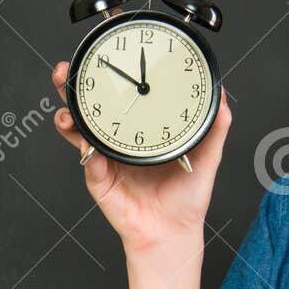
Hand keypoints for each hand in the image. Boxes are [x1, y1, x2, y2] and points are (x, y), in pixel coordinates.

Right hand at [50, 60, 230, 255]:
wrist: (173, 232)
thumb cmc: (186, 199)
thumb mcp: (207, 157)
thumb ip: (215, 126)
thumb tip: (222, 95)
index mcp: (140, 130)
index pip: (121, 97)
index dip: (109, 78)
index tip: (104, 56)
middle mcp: (118, 141)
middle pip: (90, 108)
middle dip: (73, 88)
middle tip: (66, 71)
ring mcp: (105, 160)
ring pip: (78, 131)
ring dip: (67, 116)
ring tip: (66, 109)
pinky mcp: (99, 180)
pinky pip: (89, 162)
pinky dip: (87, 152)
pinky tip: (89, 146)